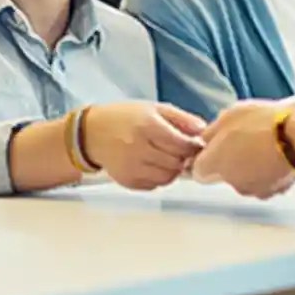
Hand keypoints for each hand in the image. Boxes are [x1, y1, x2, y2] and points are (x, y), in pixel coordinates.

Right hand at [83, 102, 205, 189]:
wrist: (91, 133)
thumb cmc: (125, 118)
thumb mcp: (153, 108)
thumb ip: (181, 118)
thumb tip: (203, 130)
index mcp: (147, 126)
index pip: (182, 144)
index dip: (194, 146)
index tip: (195, 144)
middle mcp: (139, 148)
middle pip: (177, 162)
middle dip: (184, 157)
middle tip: (181, 151)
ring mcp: (132, 167)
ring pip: (168, 177)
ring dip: (173, 169)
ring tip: (167, 157)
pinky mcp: (128, 181)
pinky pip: (155, 185)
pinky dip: (159, 177)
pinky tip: (153, 164)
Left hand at [191, 101, 294, 199]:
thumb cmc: (264, 123)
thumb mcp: (230, 115)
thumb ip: (213, 131)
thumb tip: (207, 139)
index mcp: (214, 164)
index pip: (198, 171)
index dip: (205, 158)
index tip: (214, 146)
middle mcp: (232, 183)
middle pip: (224, 175)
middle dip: (231, 160)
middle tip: (245, 139)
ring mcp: (256, 189)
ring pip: (247, 179)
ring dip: (253, 166)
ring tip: (266, 143)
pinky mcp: (277, 191)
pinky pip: (268, 182)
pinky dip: (271, 171)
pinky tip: (280, 153)